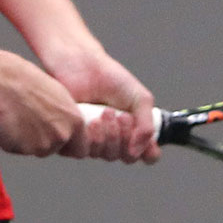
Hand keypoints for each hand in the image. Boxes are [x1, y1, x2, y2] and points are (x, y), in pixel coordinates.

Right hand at [0, 52, 88, 158]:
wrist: (2, 83)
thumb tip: (64, 123)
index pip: (80, 148)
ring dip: (26, 140)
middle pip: (54, 149)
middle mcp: (61, 136)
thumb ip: (65, 115)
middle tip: (31, 121)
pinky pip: (17, 148)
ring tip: (18, 117)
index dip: (67, 144)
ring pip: (34, 149)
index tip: (58, 139)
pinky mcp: (21, 149)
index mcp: (75, 121)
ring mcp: (41, 145)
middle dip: (43, 141)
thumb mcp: (57, 94)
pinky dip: (11, 139)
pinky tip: (8, 122)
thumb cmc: (26, 81)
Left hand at [43, 40, 159, 164]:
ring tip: (106, 112)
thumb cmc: (111, 78)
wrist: (82, 65)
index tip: (144, 139)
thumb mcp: (140, 99)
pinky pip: (84, 152)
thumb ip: (147, 126)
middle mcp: (116, 138)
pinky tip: (92, 121)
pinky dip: (92, 138)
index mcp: (134, 129)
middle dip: (126, 136)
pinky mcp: (75, 137)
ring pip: (106, 155)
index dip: (147, 151)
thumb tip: (138, 152)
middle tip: (121, 116)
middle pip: (126, 157)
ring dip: (110, 136)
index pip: (147, 154)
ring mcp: (95, 139)